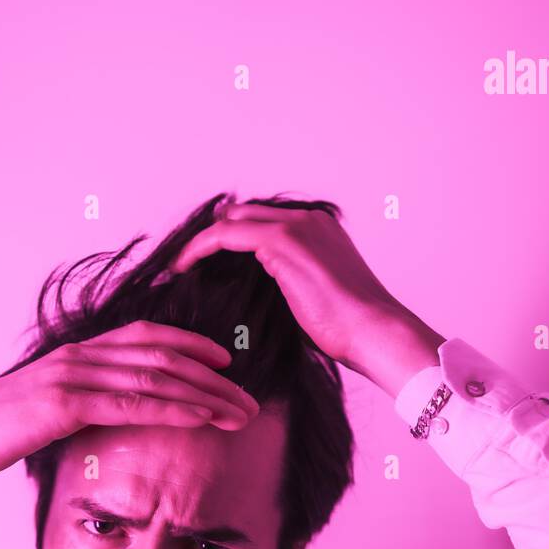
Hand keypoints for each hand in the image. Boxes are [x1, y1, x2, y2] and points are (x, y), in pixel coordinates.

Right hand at [0, 321, 259, 491]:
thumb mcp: (49, 413)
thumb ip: (85, 406)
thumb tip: (115, 419)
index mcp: (79, 354)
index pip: (147, 339)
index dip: (192, 346)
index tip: (229, 362)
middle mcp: (81, 356)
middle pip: (162, 357)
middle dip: (213, 377)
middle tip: (251, 398)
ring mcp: (74, 376)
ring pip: (155, 377)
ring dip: (205, 395)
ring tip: (241, 413)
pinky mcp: (65, 403)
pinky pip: (132, 403)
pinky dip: (173, 408)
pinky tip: (202, 417)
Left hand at [170, 201, 444, 397]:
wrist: (375, 331)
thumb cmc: (352, 331)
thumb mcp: (317, 302)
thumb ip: (291, 289)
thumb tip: (260, 305)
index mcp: (319, 230)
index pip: (262, 224)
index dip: (229, 241)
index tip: (202, 266)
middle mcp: (307, 219)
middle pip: (243, 216)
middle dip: (210, 238)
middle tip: (180, 265)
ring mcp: (296, 226)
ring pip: (231, 222)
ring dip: (199, 244)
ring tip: (174, 267)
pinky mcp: (283, 241)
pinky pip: (226, 236)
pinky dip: (199, 249)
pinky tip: (180, 269)